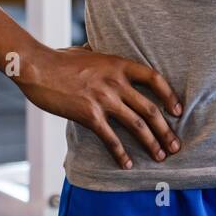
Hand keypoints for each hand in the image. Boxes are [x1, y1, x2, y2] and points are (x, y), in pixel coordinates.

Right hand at [17, 43, 182, 170]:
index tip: (178, 111)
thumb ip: (101, 57)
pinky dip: (121, 153)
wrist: (36, 67)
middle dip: (166, 131)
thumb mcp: (87, 51)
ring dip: (152, 144)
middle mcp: (116, 82)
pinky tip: (127, 164)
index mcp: (119, 64)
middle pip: (150, 109)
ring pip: (136, 126)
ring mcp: (104, 99)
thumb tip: (99, 51)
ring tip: (160, 157)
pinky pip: (111, 138)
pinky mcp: (89, 114)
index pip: (154, 79)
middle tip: (176, 146)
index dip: (170, 96)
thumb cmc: (59, 59)